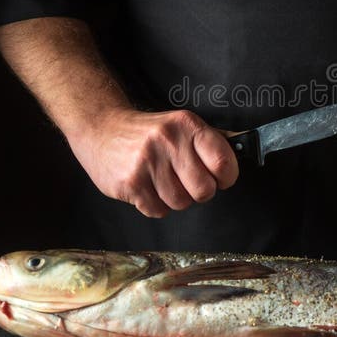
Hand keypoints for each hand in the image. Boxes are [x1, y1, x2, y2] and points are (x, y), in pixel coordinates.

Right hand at [69, 108, 238, 217]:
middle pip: (204, 190)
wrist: (101, 127)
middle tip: (188, 182)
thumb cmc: (148, 132)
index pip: (223, 162)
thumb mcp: (180, 126)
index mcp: (187, 125)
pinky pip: (158, 210)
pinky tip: (147, 187)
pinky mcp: (130, 183)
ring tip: (163, 181)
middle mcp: (168, 142)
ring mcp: (147, 163)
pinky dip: (155, 204)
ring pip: (181, 203)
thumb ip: (206, 144)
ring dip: (175, 199)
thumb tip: (234, 165)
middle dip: (200, 192)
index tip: (220, 178)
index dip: (226, 177)